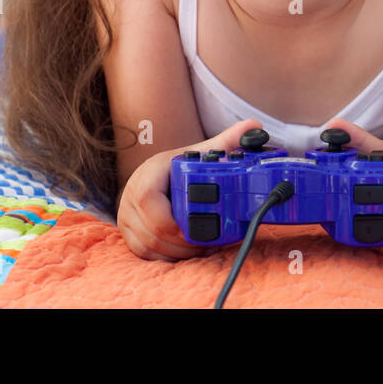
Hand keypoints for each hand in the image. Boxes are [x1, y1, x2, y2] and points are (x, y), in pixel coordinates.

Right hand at [116, 118, 264, 260]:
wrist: (154, 177)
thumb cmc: (177, 168)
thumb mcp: (198, 153)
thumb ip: (227, 141)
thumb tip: (256, 127)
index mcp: (148, 174)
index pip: (147, 199)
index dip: (171, 219)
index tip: (196, 227)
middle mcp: (131, 196)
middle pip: (152, 230)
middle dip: (183, 241)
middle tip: (208, 243)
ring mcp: (127, 218)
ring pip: (149, 245)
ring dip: (178, 251)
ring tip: (202, 248)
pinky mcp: (129, 235)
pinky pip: (145, 254)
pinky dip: (168, 256)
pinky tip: (187, 252)